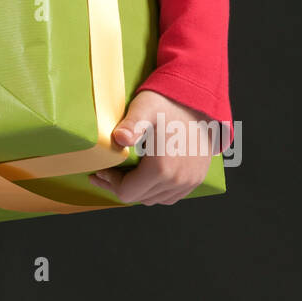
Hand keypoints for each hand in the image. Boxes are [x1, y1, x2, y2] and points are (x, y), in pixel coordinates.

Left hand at [87, 88, 213, 206]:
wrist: (200, 101)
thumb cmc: (171, 103)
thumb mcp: (146, 107)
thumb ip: (132, 124)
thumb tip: (119, 138)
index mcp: (162, 168)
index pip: (127, 192)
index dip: (109, 182)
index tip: (101, 171)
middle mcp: (178, 180)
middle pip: (140, 197)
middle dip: (120, 186)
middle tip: (106, 173)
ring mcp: (190, 181)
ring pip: (155, 199)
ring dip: (138, 190)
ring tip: (125, 175)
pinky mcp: (196, 178)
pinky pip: (171, 196)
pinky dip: (156, 191)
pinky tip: (146, 177)